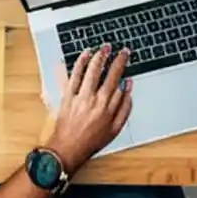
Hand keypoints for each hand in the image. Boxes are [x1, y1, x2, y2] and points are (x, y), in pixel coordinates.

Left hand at [45, 44, 133, 173]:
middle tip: (119, 50)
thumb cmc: (90, 141)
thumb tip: (129, 89)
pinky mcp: (68, 96)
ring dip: (99, 57)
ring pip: (92, 71)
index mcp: (109, 108)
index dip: (123, 67)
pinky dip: (80, 63)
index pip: (120, 82)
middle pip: (109, 74)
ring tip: (104, 48)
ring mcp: (81, 97)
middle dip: (116, 59)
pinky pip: (74, 76)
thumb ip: (125, 109)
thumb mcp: (115, 130)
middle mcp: (96, 101)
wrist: (68, 149)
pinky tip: (84, 55)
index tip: (126, 57)